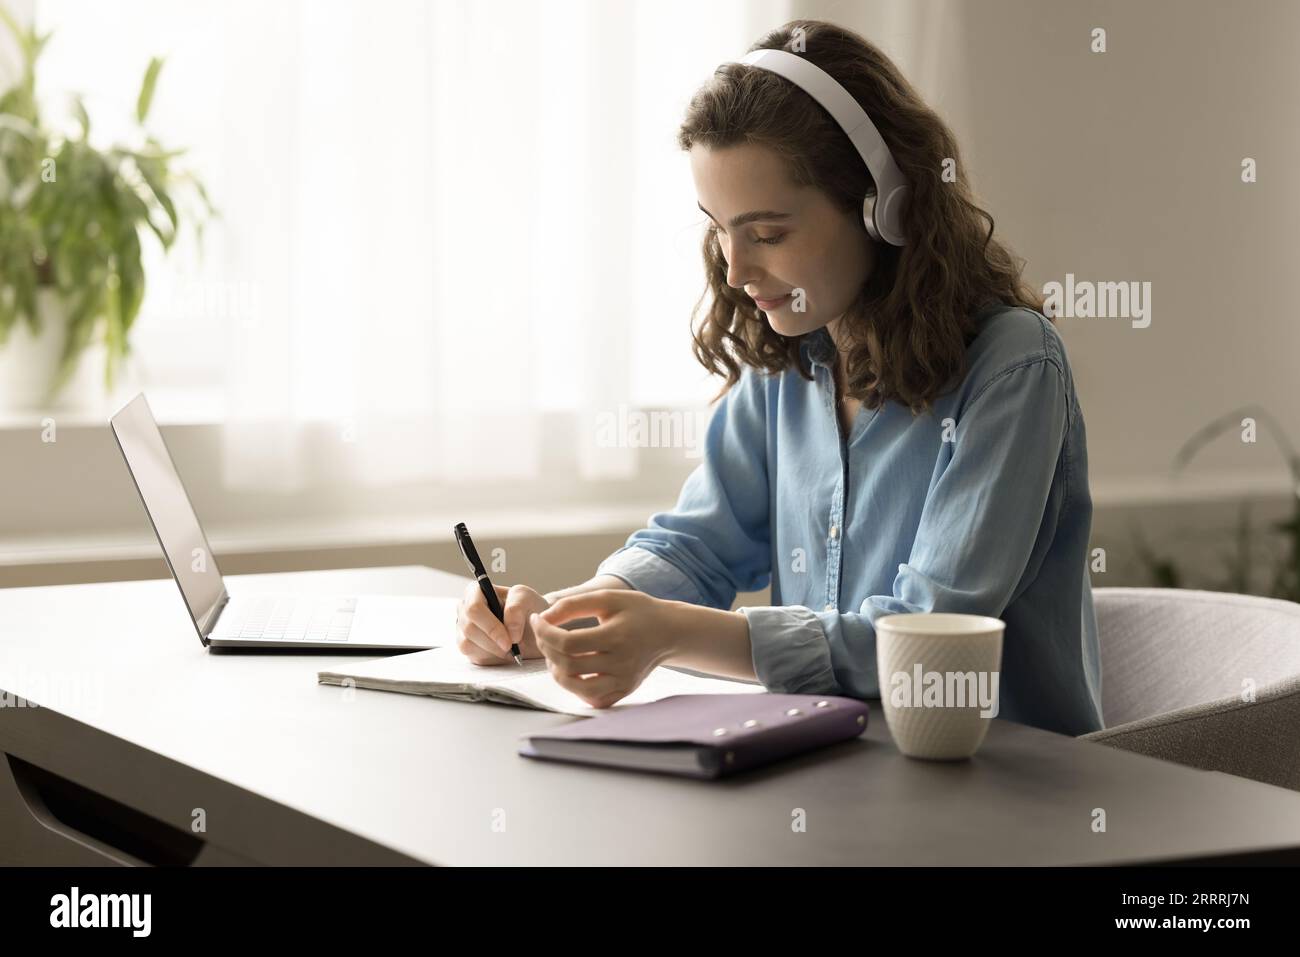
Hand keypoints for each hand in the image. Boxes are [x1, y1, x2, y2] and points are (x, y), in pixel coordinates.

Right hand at [455, 582, 549, 664]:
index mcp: (476, 591)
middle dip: (493, 642)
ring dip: (493, 650)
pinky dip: (490, 657)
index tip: (511, 640)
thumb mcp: (527, 598)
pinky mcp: (467, 646)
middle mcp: (464, 609)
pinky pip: (472, 655)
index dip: (491, 626)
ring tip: (511, 648)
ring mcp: (463, 628)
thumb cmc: (527, 608)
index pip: (474, 608)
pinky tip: (503, 651)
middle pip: (469, 628)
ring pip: (467, 644)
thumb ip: (517, 608)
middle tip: (513, 648)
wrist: (532, 627)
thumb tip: (509, 632)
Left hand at [529, 589, 680, 708]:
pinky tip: (572, 670)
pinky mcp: (624, 691)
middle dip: (546, 649)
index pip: (568, 643)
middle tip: (544, 635)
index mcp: (616, 636)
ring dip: (557, 672)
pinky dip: (576, 688)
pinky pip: (593, 699)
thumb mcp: (607, 598)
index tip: (536, 620)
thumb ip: (573, 604)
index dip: (545, 632)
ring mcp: (624, 681)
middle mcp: (621, 663)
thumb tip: (544, 617)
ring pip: (578, 689)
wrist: (668, 631)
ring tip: (555, 655)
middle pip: (569, 666)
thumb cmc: (637, 611)